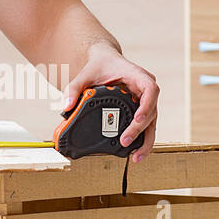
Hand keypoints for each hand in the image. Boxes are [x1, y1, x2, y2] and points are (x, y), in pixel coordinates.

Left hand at [60, 44, 159, 162]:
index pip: (150, 90)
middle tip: (125, 142)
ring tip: (136, 157)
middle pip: (152, 112)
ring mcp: (146, 101)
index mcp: (138, 76)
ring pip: (152, 123)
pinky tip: (135, 153)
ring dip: (146, 141)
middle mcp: (146, 89)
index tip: (137, 119)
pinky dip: (142, 139)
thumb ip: (74, 88)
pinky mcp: (141, 110)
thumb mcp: (85, 74)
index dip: (146, 106)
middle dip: (141, 130)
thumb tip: (66, 107)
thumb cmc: (100, 65)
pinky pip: (146, 126)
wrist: (105, 61)